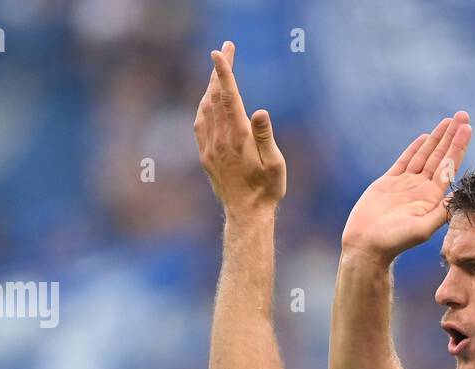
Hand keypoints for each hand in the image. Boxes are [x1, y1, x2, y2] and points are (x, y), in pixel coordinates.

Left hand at [194, 41, 285, 215]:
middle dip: (220, 70)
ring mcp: (210, 147)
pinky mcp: (206, 155)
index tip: (220, 51)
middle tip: (226, 49)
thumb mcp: (275, 164)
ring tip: (219, 70)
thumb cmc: (267, 190)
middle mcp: (220, 139)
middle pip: (216, 96)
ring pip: (206, 107)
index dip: (224, 72)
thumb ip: (265, 136)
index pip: (229, 97)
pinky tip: (208, 100)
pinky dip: (204, 104)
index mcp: (238, 137)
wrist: (246, 215)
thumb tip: (260, 111)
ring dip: (211, 86)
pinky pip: (200, 123)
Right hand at [341, 111, 471, 262]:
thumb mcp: (421, 229)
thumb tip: (457, 197)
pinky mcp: (389, 183)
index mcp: (432, 198)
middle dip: (451, 136)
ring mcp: (406, 185)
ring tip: (448, 121)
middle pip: (440, 157)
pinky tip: (424, 137)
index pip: (449, 167)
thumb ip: (440, 213)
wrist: (367, 245)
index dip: (458, 147)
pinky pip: (405, 161)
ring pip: (425, 156)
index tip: (468, 128)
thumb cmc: (394, 241)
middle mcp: (422, 189)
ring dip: (436, 138)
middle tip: (463, 115)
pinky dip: (415, 149)